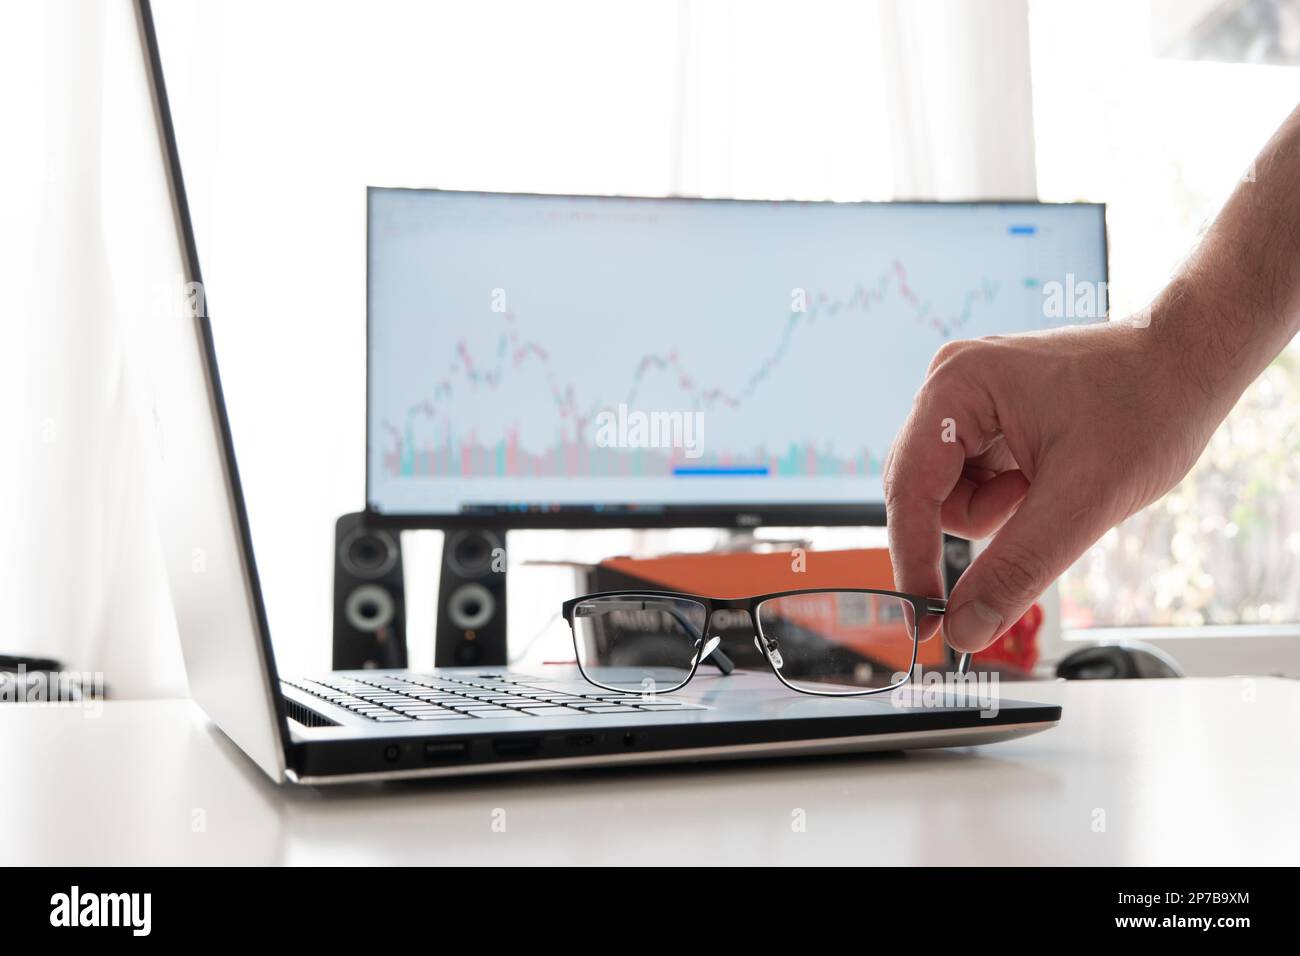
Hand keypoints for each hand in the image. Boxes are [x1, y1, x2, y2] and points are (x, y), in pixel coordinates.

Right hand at [884, 316, 1222, 652]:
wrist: (1191, 362)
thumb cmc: (1149, 405)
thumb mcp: (1083, 500)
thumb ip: (1016, 569)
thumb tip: (964, 630)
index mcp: (957, 386)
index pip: (909, 490)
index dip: (912, 561)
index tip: (923, 623)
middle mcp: (950, 386)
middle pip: (924, 493)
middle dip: (980, 522)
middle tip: (1027, 531)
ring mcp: (968, 401)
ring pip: (950, 496)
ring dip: (998, 513)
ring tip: (1053, 487)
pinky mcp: (987, 418)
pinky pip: (974, 483)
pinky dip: (1009, 499)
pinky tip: (1049, 478)